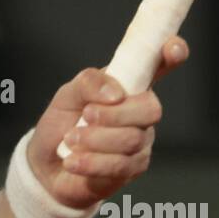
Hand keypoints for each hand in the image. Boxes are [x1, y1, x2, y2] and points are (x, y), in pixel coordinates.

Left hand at [27, 36, 188, 208]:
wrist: (46, 164)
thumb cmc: (61, 123)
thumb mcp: (67, 95)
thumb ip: (89, 83)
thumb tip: (115, 93)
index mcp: (129, 86)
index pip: (159, 66)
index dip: (172, 54)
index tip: (172, 48)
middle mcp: (140, 112)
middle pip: (151, 109)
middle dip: (116, 114)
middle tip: (86, 115)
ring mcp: (140, 142)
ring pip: (132, 139)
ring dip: (95, 139)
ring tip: (70, 140)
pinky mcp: (132, 169)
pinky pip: (120, 165)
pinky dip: (91, 162)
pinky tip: (72, 160)